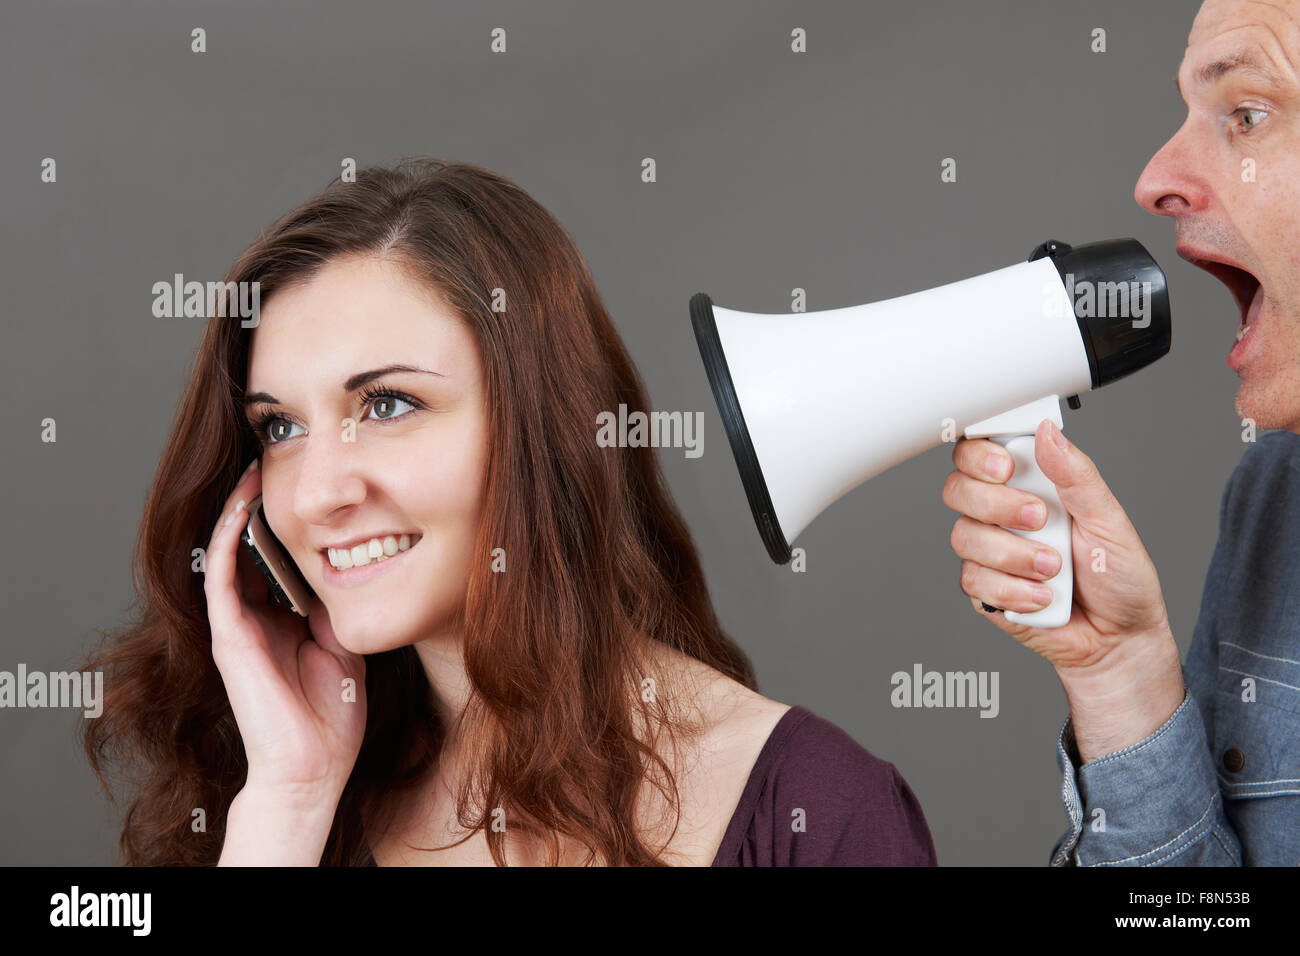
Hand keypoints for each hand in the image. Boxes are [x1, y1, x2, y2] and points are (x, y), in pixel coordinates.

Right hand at [204, 460, 366, 800]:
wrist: (313, 767)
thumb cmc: (331, 716)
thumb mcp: (345, 644)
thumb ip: (341, 607)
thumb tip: (359, 561)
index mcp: (279, 619)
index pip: (275, 557)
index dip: (286, 520)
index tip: (307, 483)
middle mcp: (252, 617)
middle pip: (249, 548)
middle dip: (260, 505)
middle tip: (275, 459)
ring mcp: (236, 625)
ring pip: (228, 552)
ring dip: (239, 509)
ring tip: (255, 469)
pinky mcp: (228, 635)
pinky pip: (221, 575)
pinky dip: (230, 537)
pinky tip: (245, 505)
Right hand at [942, 419, 1183, 757]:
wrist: (1120, 638)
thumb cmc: (1119, 577)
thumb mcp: (1108, 519)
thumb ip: (1076, 476)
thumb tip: (1047, 434)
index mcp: (1030, 486)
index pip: (979, 454)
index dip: (979, 455)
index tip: (1006, 468)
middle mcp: (1002, 515)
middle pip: (957, 490)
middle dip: (997, 505)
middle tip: (1039, 520)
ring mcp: (990, 553)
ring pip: (964, 537)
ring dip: (1013, 555)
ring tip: (1053, 569)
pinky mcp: (984, 590)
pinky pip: (974, 581)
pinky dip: (1013, 591)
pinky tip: (1041, 597)